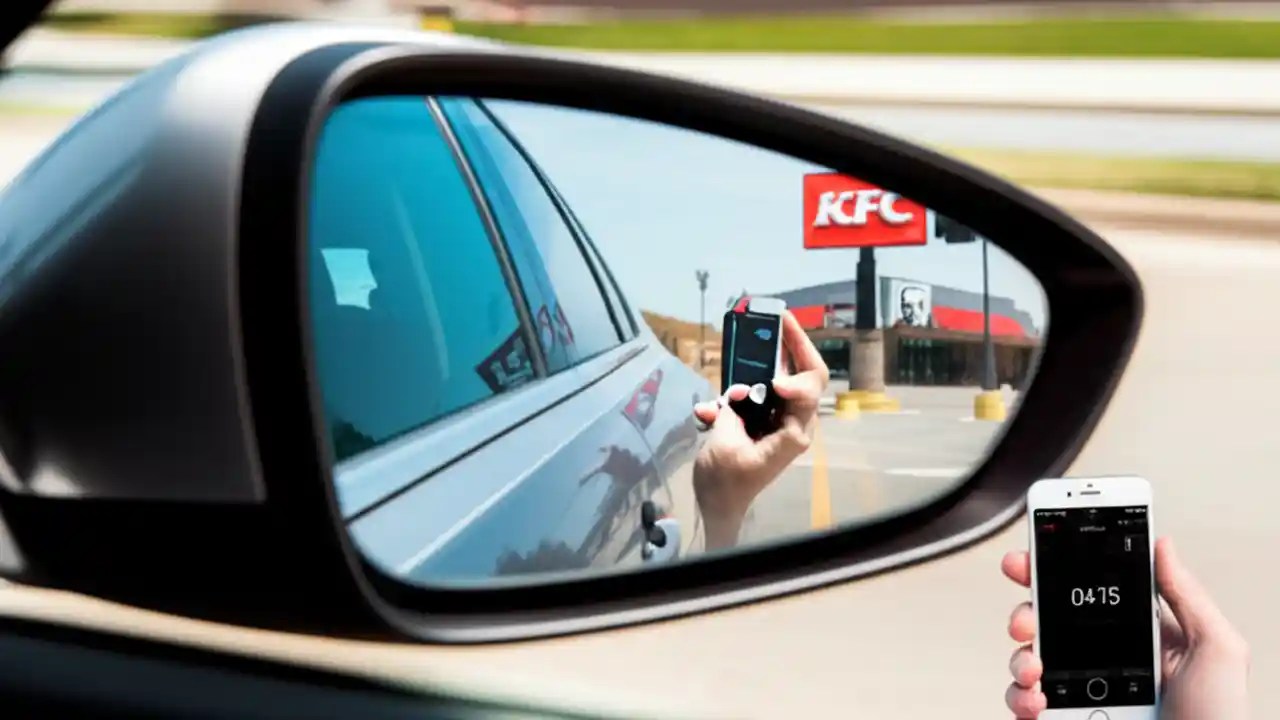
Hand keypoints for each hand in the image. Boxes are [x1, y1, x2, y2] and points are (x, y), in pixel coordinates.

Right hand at [691, 311, 828, 549]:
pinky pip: (752, 394)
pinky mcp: (758, 419)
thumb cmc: (726, 482)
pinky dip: (732, 394)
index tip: (773, 380)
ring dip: (759, 365)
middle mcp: (792, 421)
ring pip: (779, 378)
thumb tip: (739, 392)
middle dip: (793, 344)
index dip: (797, 375)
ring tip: (745, 348)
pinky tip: (707, 411)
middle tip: (778, 318)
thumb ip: (735, 413)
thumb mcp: (728, 447)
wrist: (715, 505)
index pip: (810, 389)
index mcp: (793, 432)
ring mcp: (776, 419)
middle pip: (805, 373)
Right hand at [1002, 538, 1249, 718]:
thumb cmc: (1218, 719)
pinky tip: (1037, 700)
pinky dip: (1020, 698)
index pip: (1089, 592)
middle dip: (1025, 612)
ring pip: (1028, 661)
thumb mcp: (1217, 649)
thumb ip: (1186, 594)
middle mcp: (1104, 660)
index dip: (1054, 571)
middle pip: (1047, 622)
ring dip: (1020, 659)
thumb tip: (1162, 545)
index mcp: (1137, 636)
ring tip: (1034, 669)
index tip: (1030, 559)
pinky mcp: (1065, 718)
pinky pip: (1026, 702)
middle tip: (1027, 620)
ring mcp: (1082, 692)